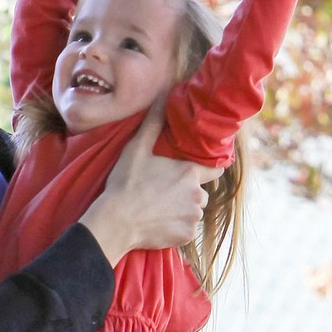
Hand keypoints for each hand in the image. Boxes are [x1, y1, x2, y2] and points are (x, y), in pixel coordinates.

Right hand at [78, 98, 219, 264]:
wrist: (115, 222)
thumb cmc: (125, 184)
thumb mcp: (137, 149)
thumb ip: (154, 123)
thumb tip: (164, 95)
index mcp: (190, 173)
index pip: (216, 169)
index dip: (209, 168)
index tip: (202, 169)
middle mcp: (197, 195)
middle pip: (200, 192)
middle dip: (187, 192)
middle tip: (163, 193)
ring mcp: (192, 217)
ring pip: (193, 212)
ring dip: (182, 210)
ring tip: (158, 210)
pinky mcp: (185, 236)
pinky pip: (186, 231)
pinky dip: (176, 228)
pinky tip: (158, 224)